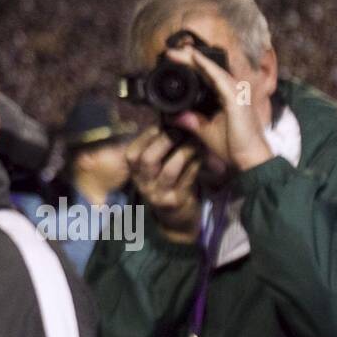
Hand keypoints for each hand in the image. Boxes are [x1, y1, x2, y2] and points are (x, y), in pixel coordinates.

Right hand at [125, 125, 201, 242]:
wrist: (175, 219)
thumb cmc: (166, 184)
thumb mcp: (154, 168)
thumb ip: (155, 147)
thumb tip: (166, 118)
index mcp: (132, 172)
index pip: (134, 152)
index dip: (149, 135)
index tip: (165, 122)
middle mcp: (141, 184)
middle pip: (147, 159)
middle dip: (165, 141)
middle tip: (181, 130)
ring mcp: (158, 195)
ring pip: (170, 169)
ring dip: (184, 152)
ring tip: (195, 141)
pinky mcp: (176, 202)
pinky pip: (188, 179)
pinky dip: (196, 164)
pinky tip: (203, 155)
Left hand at [163, 45, 272, 171]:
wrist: (249, 159)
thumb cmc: (234, 146)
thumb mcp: (205, 131)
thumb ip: (191, 121)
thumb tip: (174, 116)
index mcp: (225, 97)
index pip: (206, 76)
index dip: (191, 66)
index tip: (172, 59)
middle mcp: (232, 91)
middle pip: (209, 70)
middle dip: (189, 59)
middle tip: (171, 51)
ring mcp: (236, 93)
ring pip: (213, 70)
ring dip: (196, 59)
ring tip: (180, 50)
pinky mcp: (236, 98)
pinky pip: (219, 78)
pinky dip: (207, 67)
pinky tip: (195, 58)